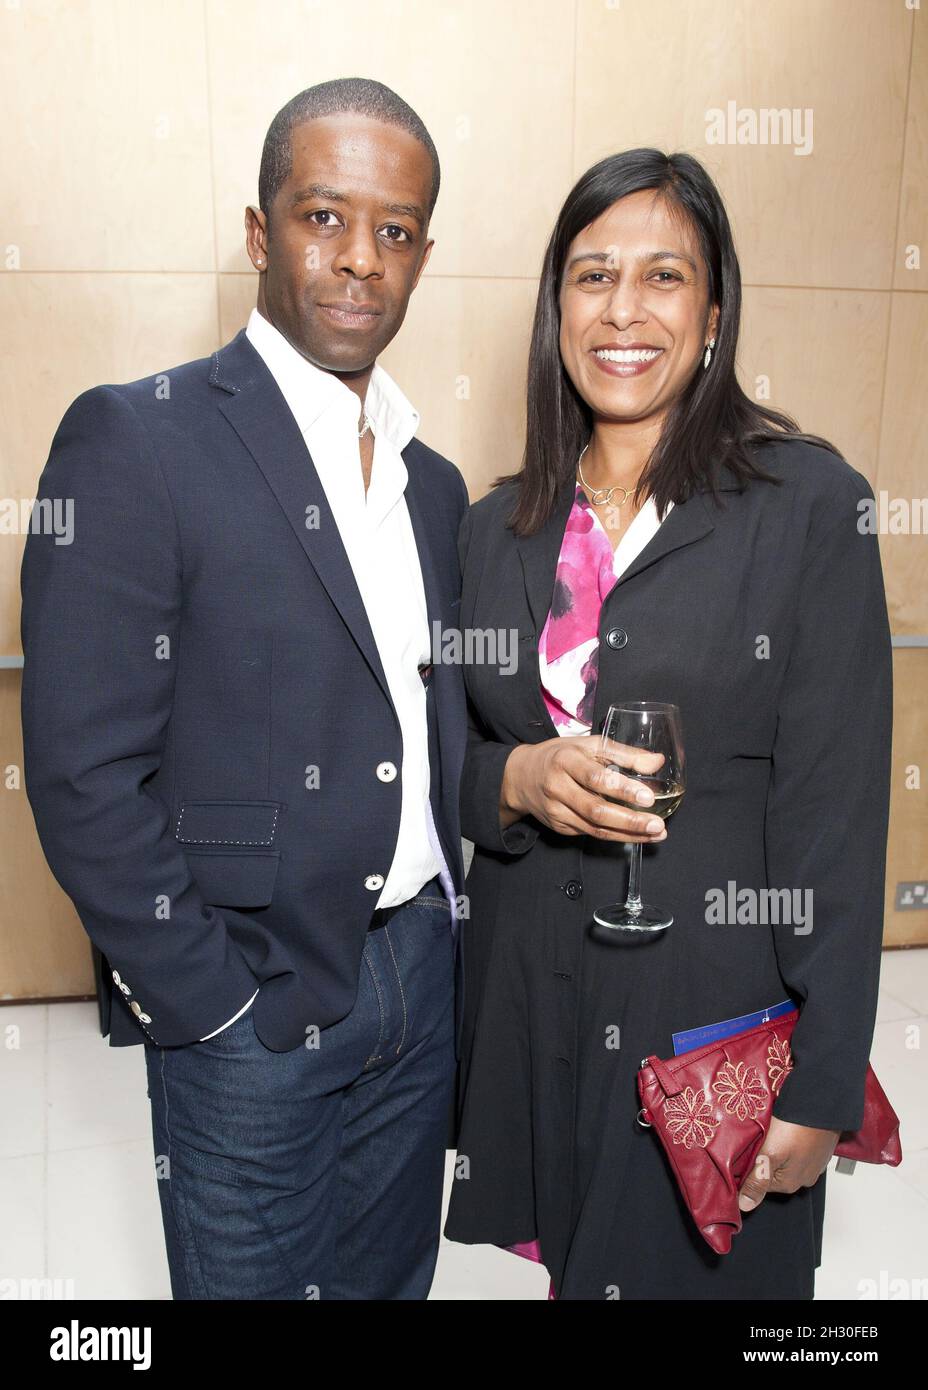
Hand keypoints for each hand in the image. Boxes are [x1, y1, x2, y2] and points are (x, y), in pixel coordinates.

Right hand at [500, 733, 668, 842]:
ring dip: (628, 834)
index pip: (596, 778)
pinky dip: (616, 836)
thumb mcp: (588, 745)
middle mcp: (558, 788)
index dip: (623, 789)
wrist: (520, 776)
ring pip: (595, 828)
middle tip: (657, 825)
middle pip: (596, 810)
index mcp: (566, 761)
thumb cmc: (560, 756)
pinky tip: (637, 835)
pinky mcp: (559, 826)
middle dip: (630, 821)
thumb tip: (657, 761)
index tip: (648, 797)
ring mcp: (556, 811)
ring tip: (655, 833)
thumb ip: (623, 753)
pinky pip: (590, 833)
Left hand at [738, 1116, 840, 1211]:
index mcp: (789, 1184)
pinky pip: (798, 1150)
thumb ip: (758, 1181)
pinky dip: (790, 1141)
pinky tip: (786, 1129)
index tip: (742, 1151)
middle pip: (773, 1171)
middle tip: (758, 1138)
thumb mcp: (770, 1154)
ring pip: (785, 1160)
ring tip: (772, 1131)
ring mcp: (813, 1164)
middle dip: (763, 1157)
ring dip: (777, 1148)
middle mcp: (803, 1178)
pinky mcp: (818, 1149)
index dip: (747, 1167)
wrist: (821, 1104)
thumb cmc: (796, 1128)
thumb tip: (745, 1206)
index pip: (758, 1182)